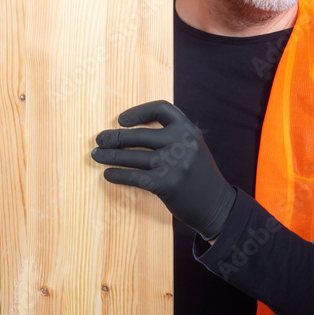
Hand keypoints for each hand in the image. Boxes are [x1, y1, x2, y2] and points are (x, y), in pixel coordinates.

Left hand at [91, 100, 235, 240]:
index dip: (138, 112)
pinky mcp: (165, 184)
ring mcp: (174, 164)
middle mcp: (182, 143)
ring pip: (132, 156)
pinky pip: (133, 176)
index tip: (121, 120)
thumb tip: (132, 130)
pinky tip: (108, 174)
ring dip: (110, 155)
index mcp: (189, 130)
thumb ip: (172, 135)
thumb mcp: (193, 147)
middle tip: (100, 139)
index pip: (161, 108)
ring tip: (97, 155)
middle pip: (139, 135)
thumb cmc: (198, 175)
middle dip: (115, 137)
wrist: (216, 205)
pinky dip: (117, 175)